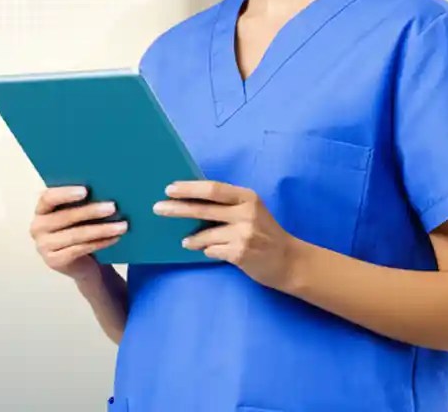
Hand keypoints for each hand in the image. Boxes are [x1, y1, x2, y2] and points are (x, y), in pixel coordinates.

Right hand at [29, 186, 127, 283]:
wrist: (80, 263)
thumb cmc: (79, 230)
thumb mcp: (78, 215)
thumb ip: (81, 202)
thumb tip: (105, 188)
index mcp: (41, 209)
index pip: (48, 198)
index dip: (65, 193)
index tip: (85, 190)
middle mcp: (37, 227)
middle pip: (65, 216)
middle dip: (90, 211)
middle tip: (112, 207)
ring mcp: (43, 246)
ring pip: (76, 234)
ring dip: (102, 229)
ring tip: (122, 225)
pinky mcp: (54, 261)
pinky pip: (81, 249)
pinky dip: (100, 242)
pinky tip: (115, 237)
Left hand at [154, 180, 298, 289]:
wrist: (289, 261)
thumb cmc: (265, 234)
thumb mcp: (251, 211)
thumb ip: (228, 205)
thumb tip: (192, 201)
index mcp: (247, 197)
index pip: (213, 189)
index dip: (189, 188)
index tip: (169, 189)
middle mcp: (246, 213)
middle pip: (204, 208)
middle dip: (178, 208)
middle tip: (158, 208)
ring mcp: (244, 233)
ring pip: (205, 234)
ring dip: (191, 239)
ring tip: (185, 241)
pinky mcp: (241, 253)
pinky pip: (212, 250)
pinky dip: (206, 250)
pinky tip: (208, 251)